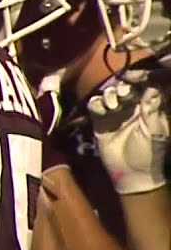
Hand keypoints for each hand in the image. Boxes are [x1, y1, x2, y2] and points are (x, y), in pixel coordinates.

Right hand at [86, 71, 168, 194]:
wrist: (130, 173)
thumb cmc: (148, 152)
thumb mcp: (154, 130)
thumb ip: (152, 109)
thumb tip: (152, 87)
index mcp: (149, 108)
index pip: (145, 87)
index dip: (139, 79)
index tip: (132, 76)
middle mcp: (132, 107)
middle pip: (125, 88)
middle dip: (122, 87)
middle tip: (122, 94)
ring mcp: (115, 113)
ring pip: (109, 94)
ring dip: (110, 95)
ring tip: (112, 106)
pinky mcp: (100, 121)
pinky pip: (95, 106)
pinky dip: (96, 104)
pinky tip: (101, 110)